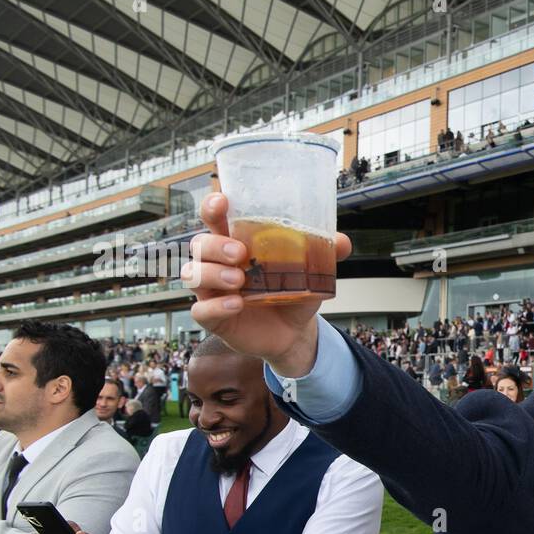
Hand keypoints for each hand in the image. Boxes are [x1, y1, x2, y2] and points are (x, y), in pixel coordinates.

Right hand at [183, 193, 352, 376]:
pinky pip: (201, 309)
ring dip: (212, 273)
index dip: (212, 207)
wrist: (294, 332)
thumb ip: (324, 254)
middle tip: (240, 252)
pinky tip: (237, 304)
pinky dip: (216, 306)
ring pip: (193, 273)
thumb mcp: (310, 272)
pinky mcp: (214, 317)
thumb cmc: (292, 293)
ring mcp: (213, 291)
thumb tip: (341, 242)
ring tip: (239, 279)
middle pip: (199, 244)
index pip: (215, 219)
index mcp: (236, 243)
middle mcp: (218, 264)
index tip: (221, 201)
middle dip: (215, 245)